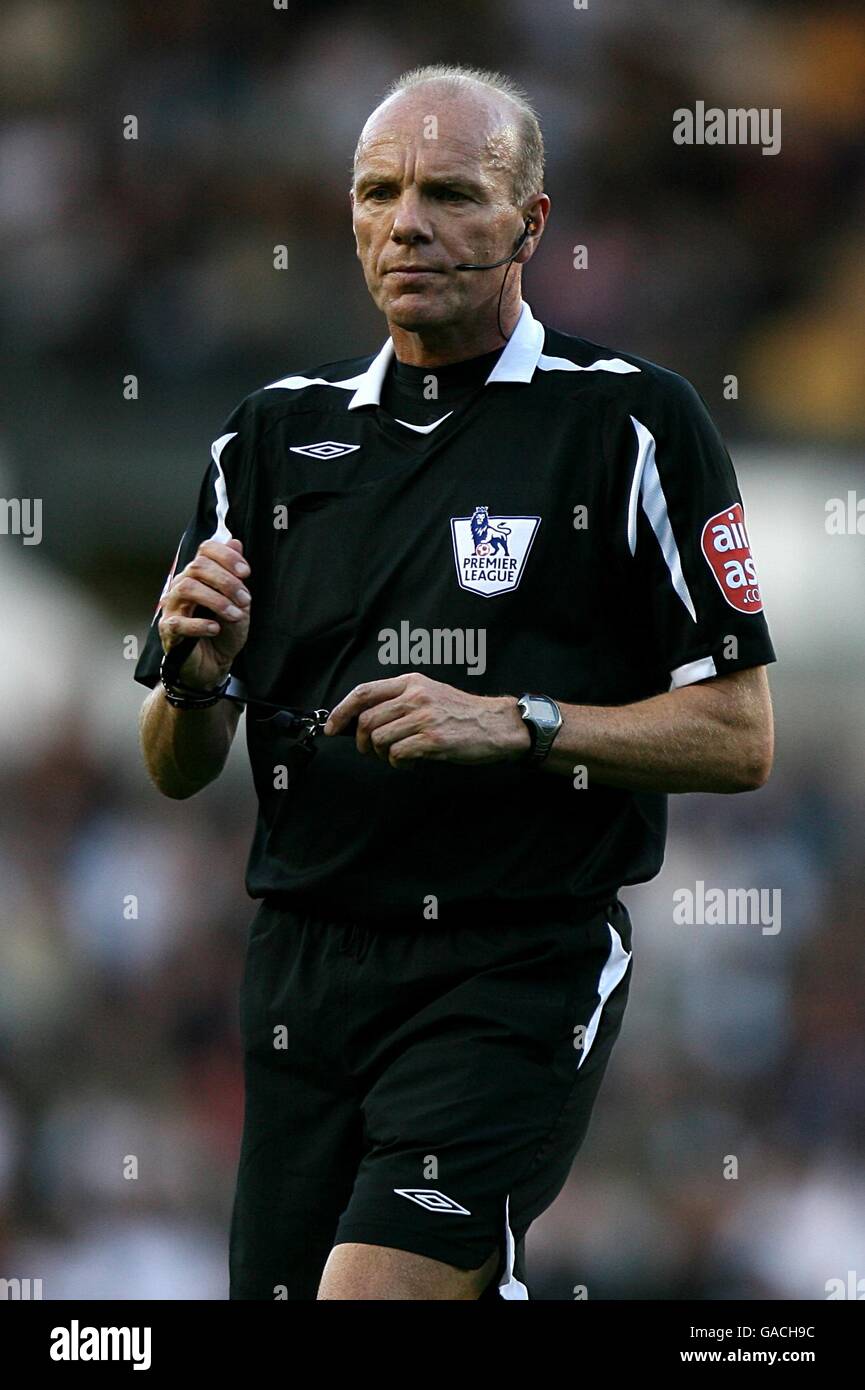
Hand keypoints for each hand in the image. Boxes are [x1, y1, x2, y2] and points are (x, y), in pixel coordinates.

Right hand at [159, 538, 250, 689]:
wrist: (214, 665)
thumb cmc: (224, 633)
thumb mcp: (238, 602)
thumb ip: (235, 575)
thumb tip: (235, 541)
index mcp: (199, 576)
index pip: (205, 550)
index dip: (226, 556)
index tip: (246, 572)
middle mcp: (182, 586)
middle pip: (197, 566)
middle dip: (226, 581)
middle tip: (245, 600)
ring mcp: (172, 607)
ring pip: (187, 587)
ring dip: (216, 600)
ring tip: (234, 614)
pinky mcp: (169, 631)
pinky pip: (179, 621)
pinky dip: (200, 624)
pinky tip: (216, 629)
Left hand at [323, 672, 529, 767]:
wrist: (496, 724)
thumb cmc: (461, 713)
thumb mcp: (429, 693)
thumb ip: (399, 700)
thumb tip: (362, 719)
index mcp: (411, 682)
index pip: (364, 692)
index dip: (341, 711)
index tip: (332, 727)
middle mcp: (415, 696)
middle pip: (366, 720)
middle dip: (362, 742)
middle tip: (371, 752)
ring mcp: (423, 717)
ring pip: (378, 739)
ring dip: (382, 754)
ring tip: (398, 757)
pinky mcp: (432, 739)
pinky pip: (397, 754)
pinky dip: (398, 763)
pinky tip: (411, 763)